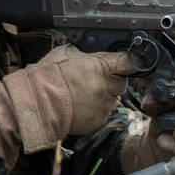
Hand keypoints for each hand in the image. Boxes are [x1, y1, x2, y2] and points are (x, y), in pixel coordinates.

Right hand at [0, 47, 133, 162]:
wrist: (35, 104)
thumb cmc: (47, 77)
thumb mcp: (65, 53)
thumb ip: (83, 54)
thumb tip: (86, 53)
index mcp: (102, 66)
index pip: (130, 62)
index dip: (136, 61)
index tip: (140, 61)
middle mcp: (107, 87)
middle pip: (121, 83)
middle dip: (111, 81)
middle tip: (92, 81)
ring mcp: (104, 105)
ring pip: (112, 99)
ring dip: (102, 97)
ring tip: (80, 96)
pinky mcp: (98, 121)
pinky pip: (103, 114)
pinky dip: (95, 111)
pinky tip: (79, 107)